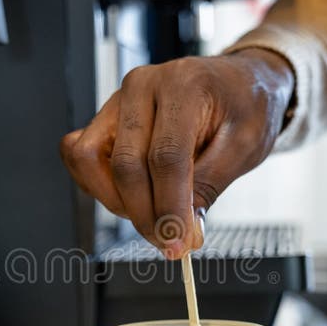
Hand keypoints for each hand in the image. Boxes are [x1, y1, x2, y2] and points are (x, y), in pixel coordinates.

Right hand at [60, 48, 294, 257]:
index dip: (169, 208)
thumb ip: (209, 187)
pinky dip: (99, 185)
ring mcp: (116, 101)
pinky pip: (81, 157)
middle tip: (169, 242)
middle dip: (145, 214)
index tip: (178, 243)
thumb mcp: (245, 145)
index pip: (165, 157)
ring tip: (152, 215)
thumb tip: (183, 232)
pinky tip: (132, 196)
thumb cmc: (244, 106)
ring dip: (116, 201)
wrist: (237, 82)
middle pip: (125, 164)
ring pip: (89, 160)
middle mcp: (141, 87)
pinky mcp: (103, 118)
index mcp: (183, 86)